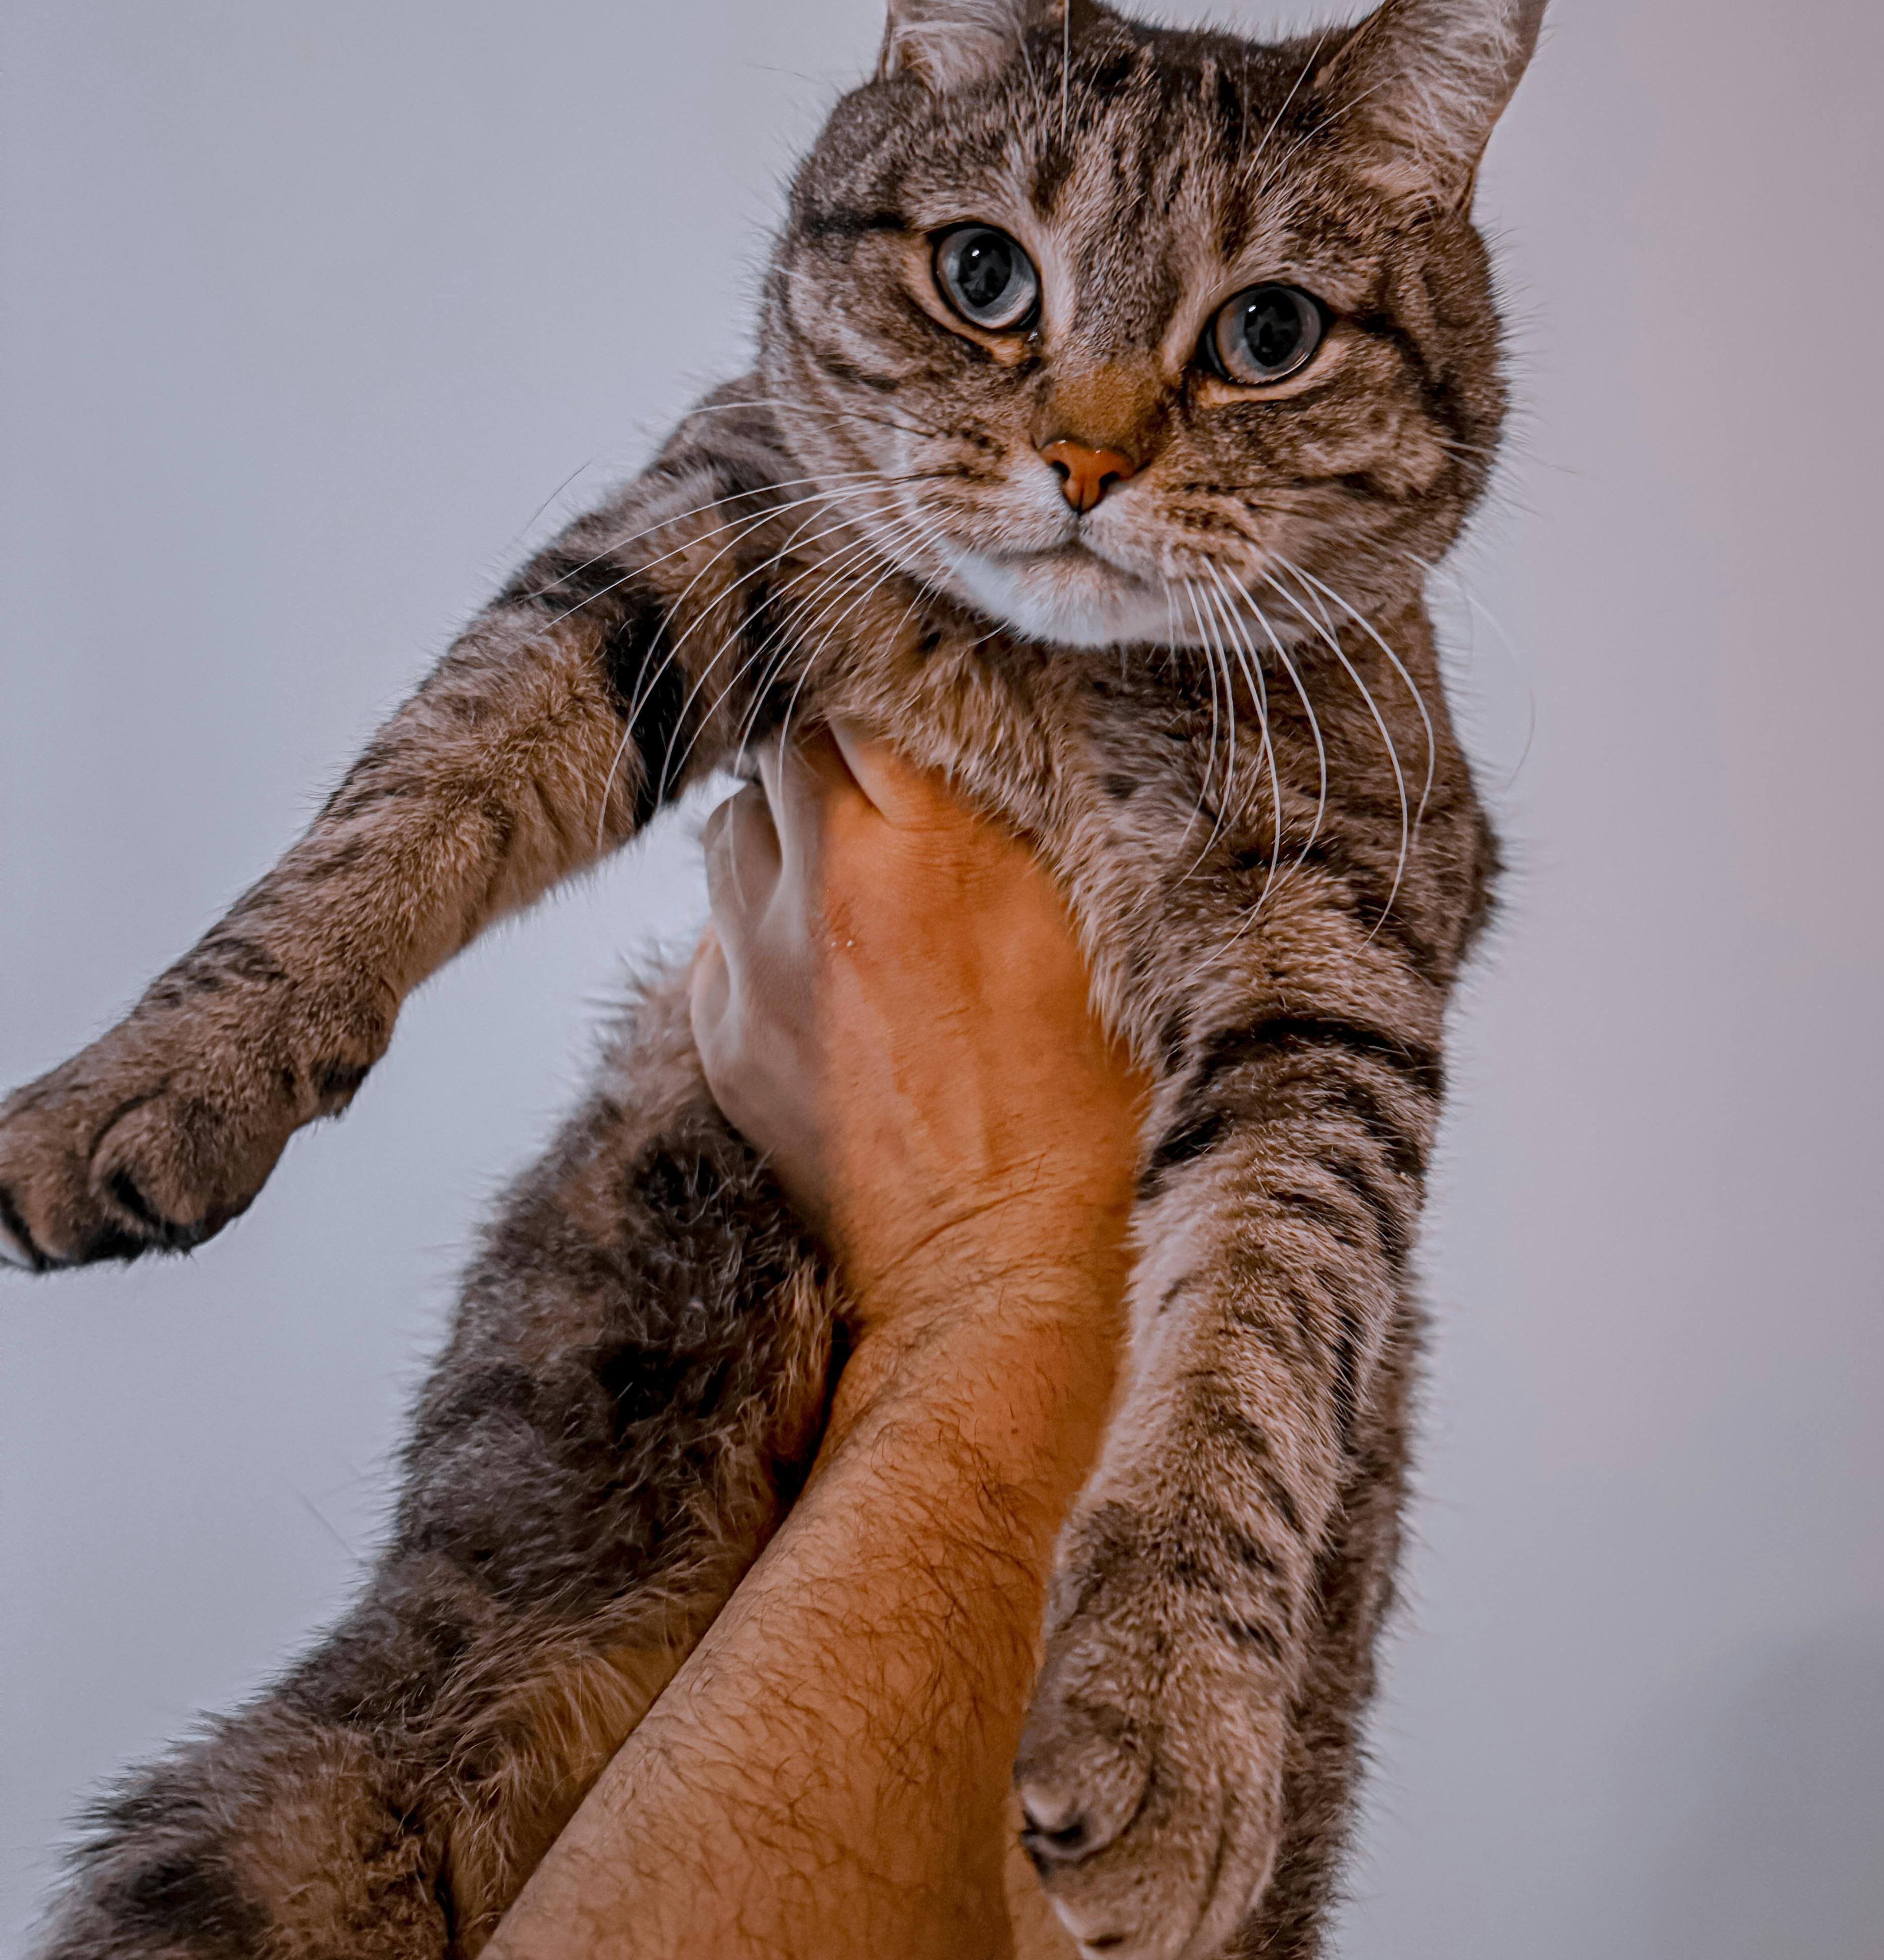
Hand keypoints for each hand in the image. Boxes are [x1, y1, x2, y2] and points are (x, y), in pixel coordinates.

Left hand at [688, 724, 1145, 1332]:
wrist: (996, 1262)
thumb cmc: (1081, 1100)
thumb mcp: (1092, 928)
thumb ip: (1024, 815)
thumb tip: (990, 724)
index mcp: (931, 850)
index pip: (865, 698)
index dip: (893, 697)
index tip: (921, 715)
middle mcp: (825, 891)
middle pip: (783, 747)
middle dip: (831, 755)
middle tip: (886, 791)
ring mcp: (755, 965)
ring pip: (729, 826)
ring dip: (781, 829)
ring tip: (847, 868)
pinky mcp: (718, 1032)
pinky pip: (715, 928)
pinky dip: (757, 924)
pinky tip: (823, 963)